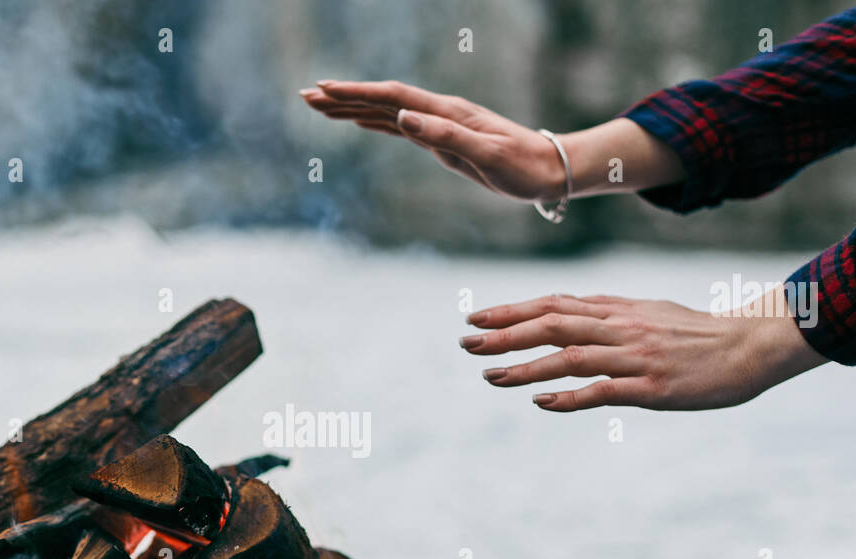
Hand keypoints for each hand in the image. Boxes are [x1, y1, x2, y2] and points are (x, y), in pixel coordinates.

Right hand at [300, 80, 566, 202]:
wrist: (549, 170)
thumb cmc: (522, 166)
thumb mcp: (486, 155)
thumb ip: (445, 137)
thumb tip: (404, 120)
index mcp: (446, 114)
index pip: (392, 98)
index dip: (356, 94)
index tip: (324, 91)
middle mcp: (439, 114)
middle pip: (382, 101)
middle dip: (343, 98)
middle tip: (306, 96)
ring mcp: (439, 125)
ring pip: (387, 113)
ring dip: (354, 109)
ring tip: (320, 107)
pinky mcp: (442, 140)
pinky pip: (400, 128)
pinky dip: (375, 122)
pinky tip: (360, 121)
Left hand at [460, 288, 827, 410]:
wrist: (751, 346)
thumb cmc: (696, 333)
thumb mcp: (647, 313)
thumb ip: (606, 315)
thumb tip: (564, 314)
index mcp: (617, 309)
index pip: (553, 304)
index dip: (511, 310)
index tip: (474, 317)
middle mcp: (621, 328)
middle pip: (552, 325)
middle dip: (505, 334)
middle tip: (467, 343)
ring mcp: (636, 357)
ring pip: (570, 357)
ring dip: (526, 367)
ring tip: (490, 376)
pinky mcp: (652, 387)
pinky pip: (603, 391)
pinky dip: (569, 396)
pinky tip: (540, 401)